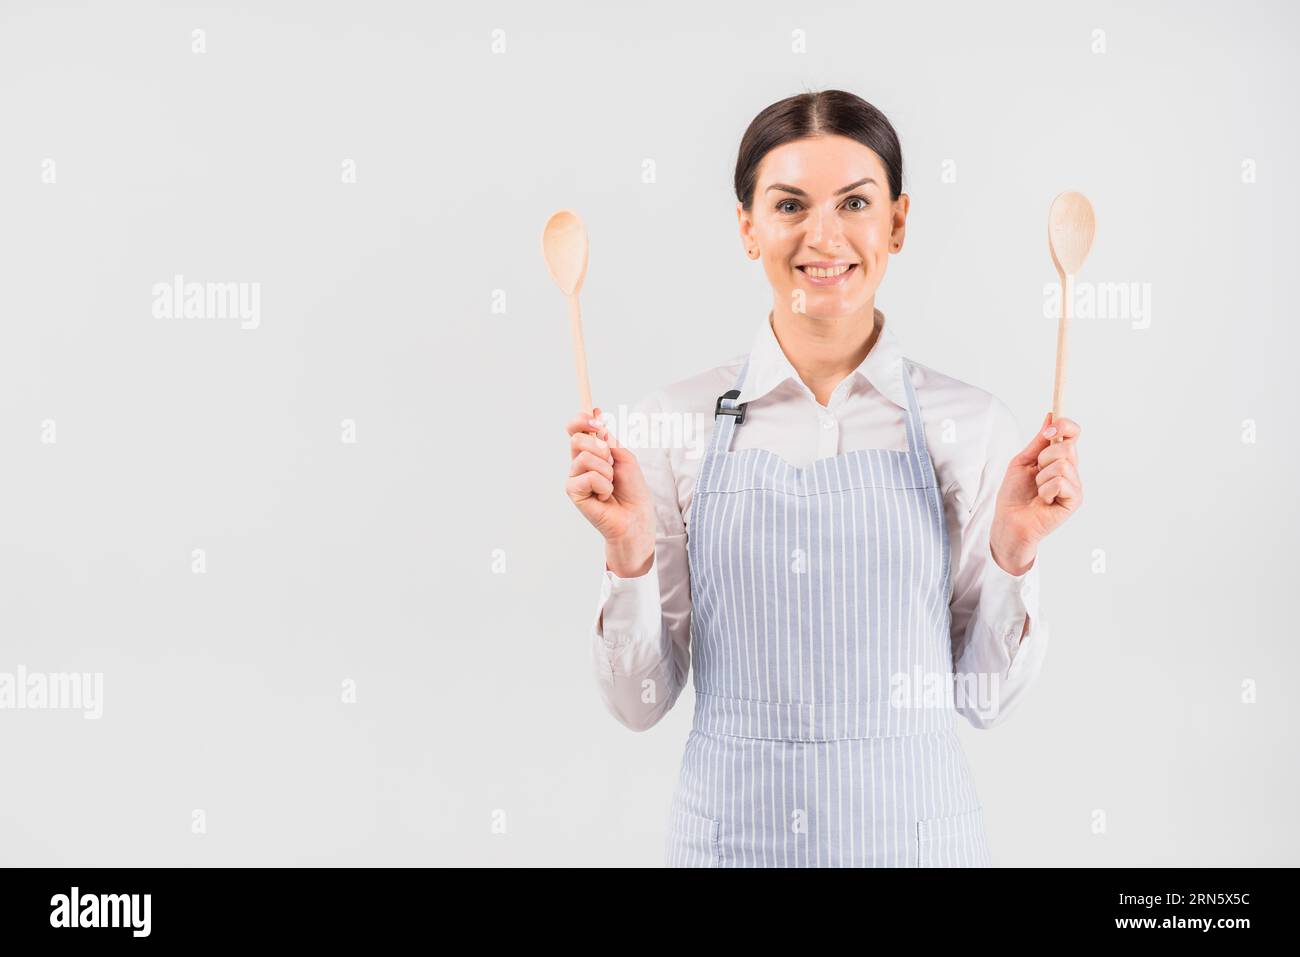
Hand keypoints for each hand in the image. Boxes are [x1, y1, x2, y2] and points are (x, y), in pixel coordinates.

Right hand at [564, 407, 655, 575]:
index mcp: (591, 452)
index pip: (576, 428)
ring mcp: (575, 477)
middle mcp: (580, 463)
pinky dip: (603, 485)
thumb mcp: (626, 458)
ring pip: (584, 457)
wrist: (636, 517)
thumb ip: (609, 439)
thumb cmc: (632, 491)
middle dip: (600, 448)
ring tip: (610, 485)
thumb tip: (595, 414)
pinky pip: (587, 477)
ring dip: (606, 471)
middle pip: (576, 439)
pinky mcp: (574, 492)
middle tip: (611, 465)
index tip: (596, 419)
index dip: (581, 419)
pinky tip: (604, 496)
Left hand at [989, 412, 1082, 573]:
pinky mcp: (1075, 499)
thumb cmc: (1014, 494)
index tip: (1050, 430)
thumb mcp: (1023, 461)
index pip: (1072, 433)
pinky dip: (1046, 490)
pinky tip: (1044, 500)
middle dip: (1043, 458)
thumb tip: (1051, 417)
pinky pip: (1061, 482)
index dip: (1064, 426)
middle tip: (1035, 475)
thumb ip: (1039, 441)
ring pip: (1062, 464)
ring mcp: (1074, 485)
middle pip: (1066, 446)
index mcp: (1059, 458)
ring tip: (1038, 491)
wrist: (1009, 520)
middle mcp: (1070, 470)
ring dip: (1042, 477)